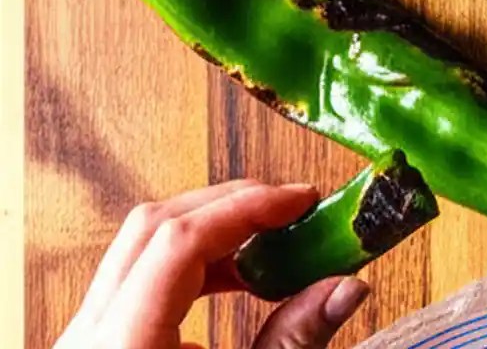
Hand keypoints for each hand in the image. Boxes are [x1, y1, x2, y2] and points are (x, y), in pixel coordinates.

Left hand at [55, 180, 371, 348]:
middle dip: (231, 206)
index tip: (301, 200)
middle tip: (296, 209)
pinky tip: (239, 280)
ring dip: (214, 233)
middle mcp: (92, 332)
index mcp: (123, 345)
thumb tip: (350, 287)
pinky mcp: (99, 343)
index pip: (179, 242)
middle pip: (154, 228)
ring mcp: (87, 336)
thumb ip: (295, 340)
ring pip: (142, 247)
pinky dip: (193, 265)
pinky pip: (139, 278)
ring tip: (275, 244)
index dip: (245, 208)